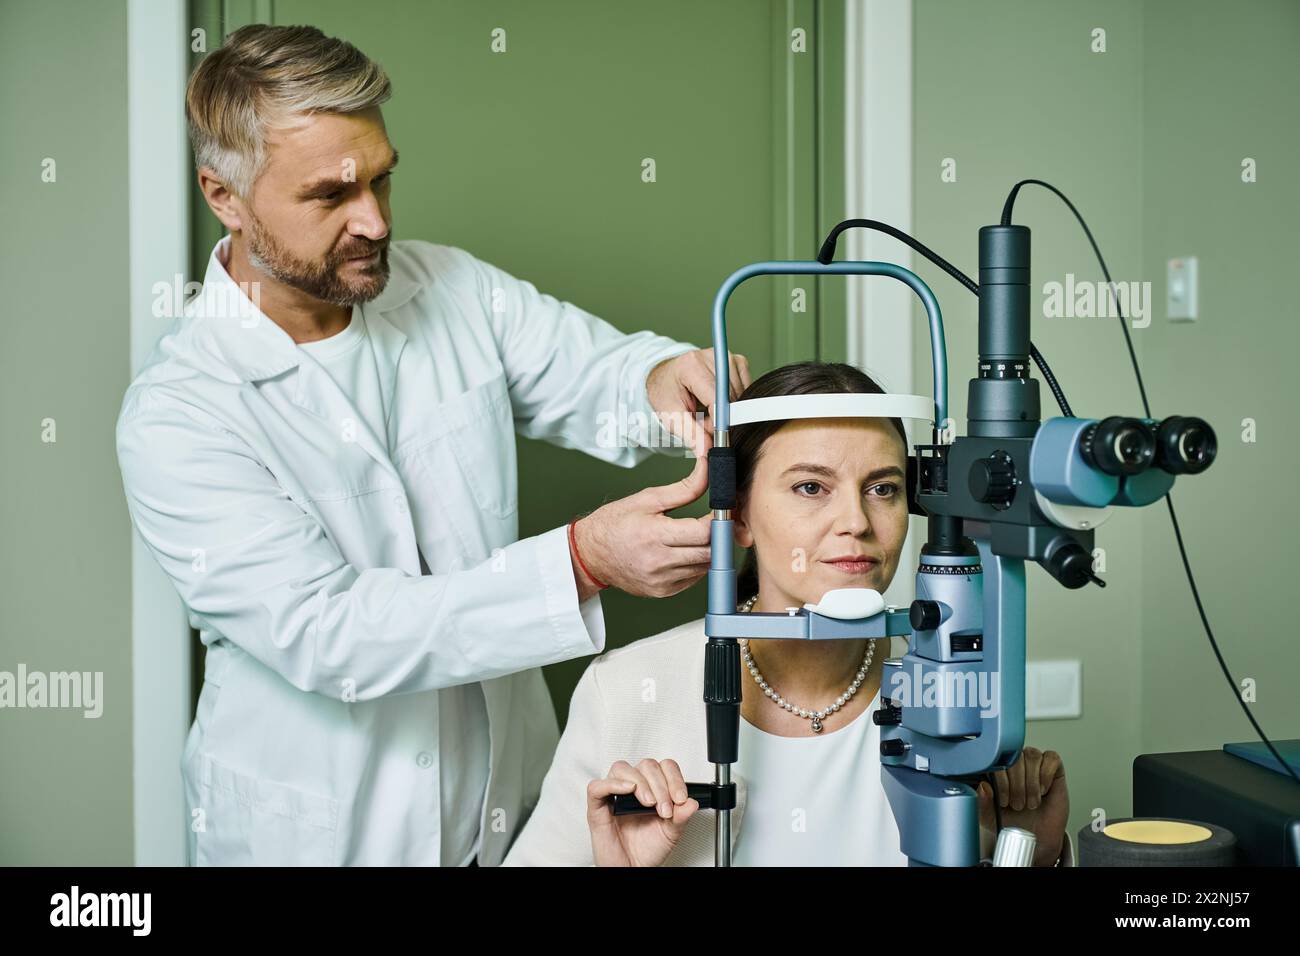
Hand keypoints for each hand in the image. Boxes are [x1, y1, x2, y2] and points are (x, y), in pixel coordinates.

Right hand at [571, 456, 711, 599]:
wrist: (590, 554)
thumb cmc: (614, 524)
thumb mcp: (647, 498)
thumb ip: (684, 488)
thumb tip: (707, 471)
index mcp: (654, 535)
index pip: (703, 532)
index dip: (717, 520)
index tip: (718, 512)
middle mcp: (658, 562)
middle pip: (709, 552)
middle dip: (717, 536)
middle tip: (711, 524)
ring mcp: (661, 580)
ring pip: (705, 567)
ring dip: (708, 551)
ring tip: (695, 537)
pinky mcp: (662, 591)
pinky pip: (693, 579)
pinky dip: (696, 565)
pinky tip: (684, 552)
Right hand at [587, 758, 699, 865]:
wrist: (632, 868)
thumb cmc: (647, 850)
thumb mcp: (671, 832)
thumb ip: (681, 816)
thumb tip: (691, 802)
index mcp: (651, 789)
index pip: (663, 767)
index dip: (674, 778)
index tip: (680, 797)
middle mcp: (632, 788)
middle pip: (645, 766)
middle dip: (660, 786)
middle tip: (665, 809)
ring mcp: (614, 795)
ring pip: (622, 769)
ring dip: (641, 783)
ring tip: (649, 803)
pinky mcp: (597, 807)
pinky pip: (597, 787)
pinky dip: (612, 784)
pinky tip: (628, 790)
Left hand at [646, 348, 751, 456]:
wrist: (666, 378)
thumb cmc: (667, 394)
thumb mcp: (671, 417)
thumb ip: (690, 434)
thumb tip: (707, 449)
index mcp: (691, 366)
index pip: (716, 397)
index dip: (719, 420)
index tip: (718, 437)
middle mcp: (711, 357)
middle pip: (731, 397)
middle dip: (721, 417)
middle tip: (704, 424)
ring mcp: (726, 357)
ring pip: (741, 395)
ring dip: (729, 410)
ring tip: (707, 412)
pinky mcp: (736, 361)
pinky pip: (745, 388)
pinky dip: (734, 401)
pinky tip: (718, 402)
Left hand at [976, 747, 1068, 866]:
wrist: (1036, 837)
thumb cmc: (1012, 822)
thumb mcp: (990, 817)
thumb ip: (982, 803)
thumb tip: (983, 786)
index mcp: (995, 769)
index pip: (994, 759)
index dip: (1000, 780)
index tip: (1002, 801)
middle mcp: (1014, 762)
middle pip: (1015, 756)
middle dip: (1016, 784)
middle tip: (1018, 805)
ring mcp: (1033, 762)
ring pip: (1032, 755)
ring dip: (1031, 782)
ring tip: (1031, 803)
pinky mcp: (1053, 767)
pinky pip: (1051, 758)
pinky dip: (1046, 775)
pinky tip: (1043, 791)